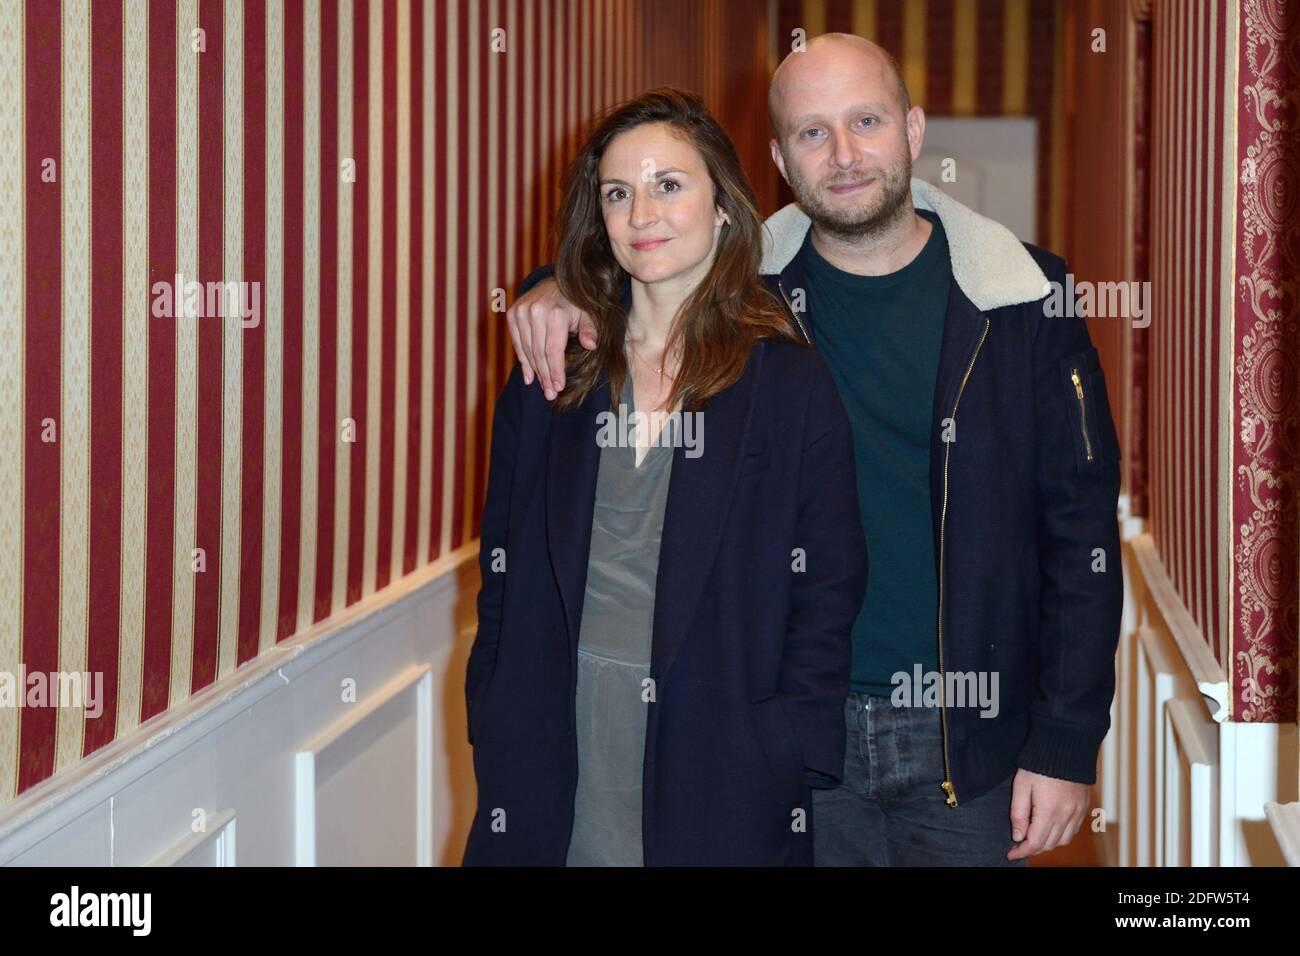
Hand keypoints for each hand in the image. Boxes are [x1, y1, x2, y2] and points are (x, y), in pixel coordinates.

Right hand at [505, 276, 597, 399]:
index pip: (553, 351)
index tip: (558, 388)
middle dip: (546, 376)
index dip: (556, 372)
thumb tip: (591, 345)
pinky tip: (529, 376)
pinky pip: (517, 343)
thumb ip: (590, 329)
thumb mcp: (588, 314)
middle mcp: (535, 312)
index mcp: (555, 313)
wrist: (554, 282)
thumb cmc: (575, 303)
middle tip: (550, 394)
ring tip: (543, 387)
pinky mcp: (513, 314)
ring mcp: (522, 312)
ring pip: (527, 351)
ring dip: (535, 371)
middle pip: (539, 354)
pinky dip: (523, 360)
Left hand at [1006, 768, 1089, 860]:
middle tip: (1019, 845)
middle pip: (1050, 844)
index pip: (1035, 842)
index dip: (1022, 851)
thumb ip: (1018, 813)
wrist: (1065, 746)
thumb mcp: (1021, 785)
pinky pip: (1074, 830)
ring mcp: (1078, 812)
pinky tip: (1051, 828)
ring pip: (1064, 840)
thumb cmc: (1039, 764)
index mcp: (1049, 811)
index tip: (1010, 854)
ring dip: (1048, 843)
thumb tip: (1018, 836)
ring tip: (1034, 837)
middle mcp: (1067, 815)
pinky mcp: (1084, 806)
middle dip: (1033, 848)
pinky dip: (1062, 835)